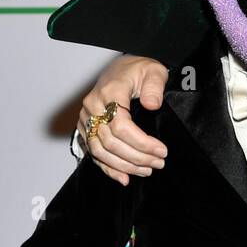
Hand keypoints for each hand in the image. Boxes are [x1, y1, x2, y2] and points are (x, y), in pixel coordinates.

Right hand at [77, 54, 170, 184]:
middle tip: (159, 163)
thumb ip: (154, 86)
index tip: (161, 151)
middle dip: (137, 157)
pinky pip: (92, 152)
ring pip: (100, 150)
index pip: (121, 126)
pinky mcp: (85, 127)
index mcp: (110, 91)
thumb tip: (152, 105)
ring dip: (124, 165)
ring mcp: (86, 118)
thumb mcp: (153, 71)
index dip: (142, 143)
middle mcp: (93, 106)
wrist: (122, 68)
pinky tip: (123, 178)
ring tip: (146, 171)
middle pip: (110, 141)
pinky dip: (107, 168)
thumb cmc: (139, 69)